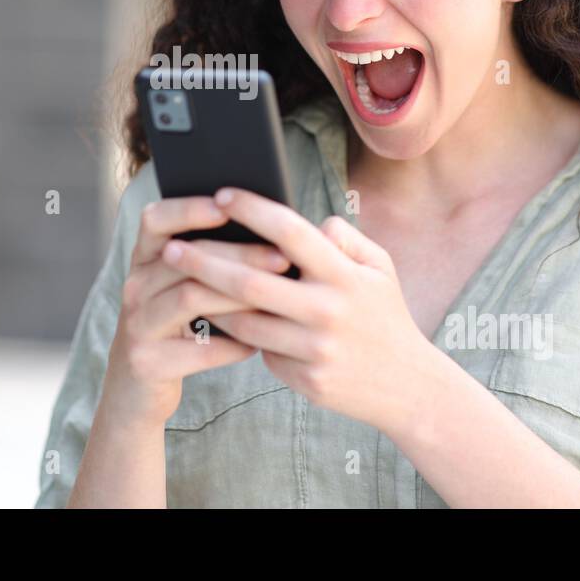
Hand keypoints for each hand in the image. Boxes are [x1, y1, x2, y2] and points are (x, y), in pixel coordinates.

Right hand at [102, 194, 292, 427]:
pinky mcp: (146, 362)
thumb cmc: (178, 330)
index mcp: (143, 260)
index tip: (229, 205)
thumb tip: (272, 234)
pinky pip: (196, 349)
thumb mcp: (184, 291)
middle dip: (237, 254)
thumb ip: (212, 262)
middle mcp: (134, 286)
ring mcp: (136, 324)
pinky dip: (230, 346)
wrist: (138, 390)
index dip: (189, 209)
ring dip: (237, 296)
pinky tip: (255, 346)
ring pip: (190, 297)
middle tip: (281, 257)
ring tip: (274, 298)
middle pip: (185, 258)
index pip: (155, 219)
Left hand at [162, 187, 431, 434]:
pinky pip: (262, 352)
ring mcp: (316, 349)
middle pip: (250, 282)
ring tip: (184, 284)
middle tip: (171, 248)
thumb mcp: (379, 268)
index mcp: (345, 275)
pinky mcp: (307, 380)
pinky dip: (243, 336)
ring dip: (212, 303)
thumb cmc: (385, 316)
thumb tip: (308, 222)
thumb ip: (344, 239)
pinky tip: (223, 323)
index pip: (290, 232)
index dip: (254, 210)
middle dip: (204, 262)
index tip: (222, 194)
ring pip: (246, 323)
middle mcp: (328, 311)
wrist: (408, 387)